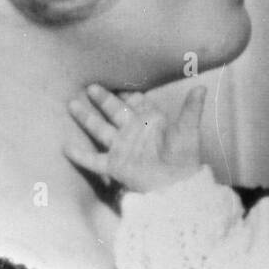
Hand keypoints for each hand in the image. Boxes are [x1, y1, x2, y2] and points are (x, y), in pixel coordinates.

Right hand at [65, 83, 205, 191]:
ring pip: (100, 129)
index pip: (137, 102)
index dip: (129, 93)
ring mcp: (122, 148)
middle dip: (103, 99)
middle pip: (115, 111)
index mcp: (150, 121)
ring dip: (87, 118)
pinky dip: (80, 155)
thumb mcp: (188, 130)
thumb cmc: (184, 158)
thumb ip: (191, 109)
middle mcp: (133, 132)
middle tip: (91, 86)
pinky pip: (94, 160)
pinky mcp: (115, 166)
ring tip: (72, 104)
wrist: (176, 187)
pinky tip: (65, 147)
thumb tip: (202, 87)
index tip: (119, 82)